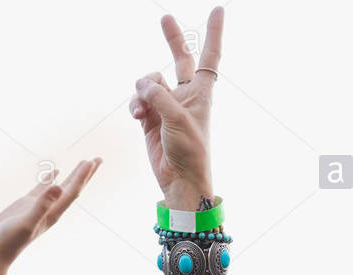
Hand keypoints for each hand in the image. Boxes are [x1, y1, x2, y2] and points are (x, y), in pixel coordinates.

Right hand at [0, 159, 101, 274]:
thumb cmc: (9, 240)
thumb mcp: (26, 222)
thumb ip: (42, 205)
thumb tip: (58, 186)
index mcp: (53, 213)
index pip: (72, 191)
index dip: (82, 176)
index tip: (92, 161)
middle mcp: (50, 209)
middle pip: (73, 188)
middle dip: (85, 174)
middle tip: (98, 159)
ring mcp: (39, 206)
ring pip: (61, 187)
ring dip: (73, 176)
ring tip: (83, 163)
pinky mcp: (27, 204)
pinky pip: (43, 188)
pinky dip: (50, 179)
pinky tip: (55, 172)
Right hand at [129, 8, 221, 206]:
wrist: (179, 180)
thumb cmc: (190, 150)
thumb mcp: (178, 119)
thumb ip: (159, 96)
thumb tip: (141, 85)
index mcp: (201, 92)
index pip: (209, 56)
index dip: (213, 33)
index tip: (218, 10)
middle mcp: (184, 95)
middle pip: (179, 58)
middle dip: (172, 39)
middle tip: (165, 18)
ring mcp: (166, 105)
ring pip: (149, 82)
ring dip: (142, 92)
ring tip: (143, 110)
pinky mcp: (150, 118)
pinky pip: (138, 100)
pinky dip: (135, 105)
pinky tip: (137, 115)